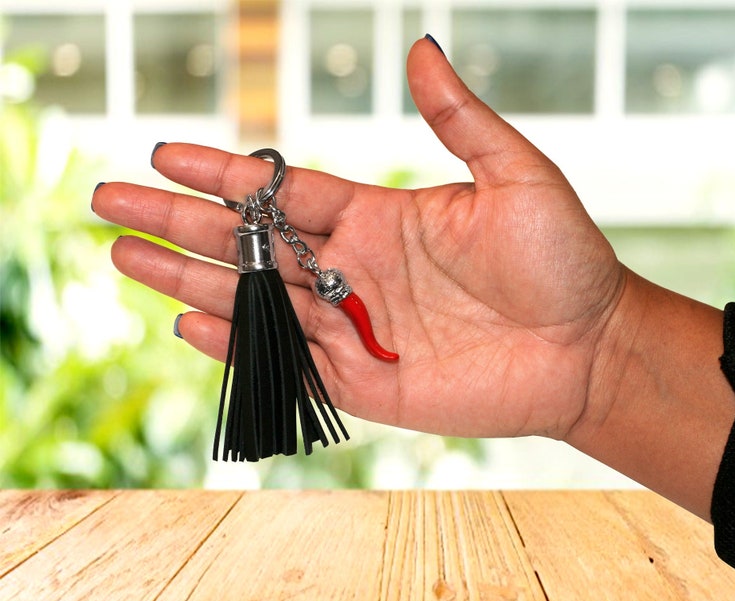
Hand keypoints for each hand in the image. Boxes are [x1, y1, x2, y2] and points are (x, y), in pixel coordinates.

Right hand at [92, 38, 624, 440]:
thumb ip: (460, 121)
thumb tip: (422, 50)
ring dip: (188, 282)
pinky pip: (290, 365)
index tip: (166, 152)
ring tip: (125, 259)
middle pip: (248, 245)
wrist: (591, 346)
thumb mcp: (516, 176)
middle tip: (110, 202)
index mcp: (377, 217)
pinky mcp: (366, 383)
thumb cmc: (563, 259)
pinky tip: (189, 326)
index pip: (281, 192)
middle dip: (178, 223)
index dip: (223, 173)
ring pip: (254, 303)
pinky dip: (239, 347)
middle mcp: (353, 270)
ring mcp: (356, 327)